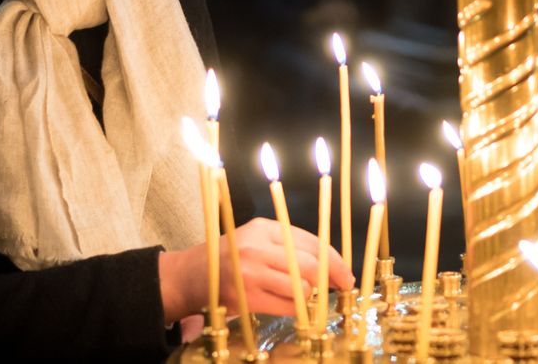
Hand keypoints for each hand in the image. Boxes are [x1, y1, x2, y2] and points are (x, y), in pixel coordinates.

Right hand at [159, 218, 354, 320]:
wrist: (191, 276)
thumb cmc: (230, 257)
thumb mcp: (257, 239)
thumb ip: (289, 246)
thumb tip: (329, 265)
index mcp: (264, 228)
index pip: (311, 242)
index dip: (334, 260)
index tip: (346, 273)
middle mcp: (257, 247)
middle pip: (310, 264)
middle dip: (332, 278)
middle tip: (342, 287)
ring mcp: (250, 273)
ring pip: (300, 287)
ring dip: (311, 296)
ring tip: (307, 296)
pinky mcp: (246, 297)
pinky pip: (286, 306)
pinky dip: (298, 309)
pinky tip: (296, 306)